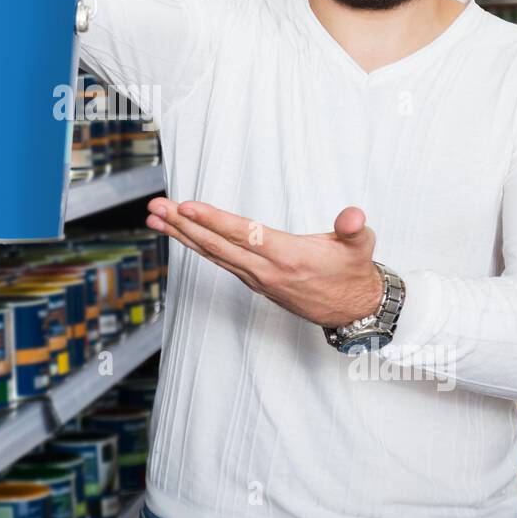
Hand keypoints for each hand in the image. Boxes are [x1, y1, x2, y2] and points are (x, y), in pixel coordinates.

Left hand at [145, 198, 383, 328]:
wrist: (352, 310)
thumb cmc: (353, 271)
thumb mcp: (361, 247)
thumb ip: (355, 229)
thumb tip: (353, 216)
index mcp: (289, 256)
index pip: (244, 234)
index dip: (213, 220)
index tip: (186, 207)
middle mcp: (267, 270)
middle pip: (217, 245)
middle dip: (183, 225)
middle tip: (154, 207)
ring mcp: (257, 278)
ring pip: (213, 254)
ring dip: (182, 235)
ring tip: (155, 218)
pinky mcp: (254, 282)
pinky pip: (219, 261)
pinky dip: (196, 247)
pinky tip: (180, 234)